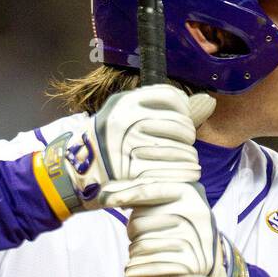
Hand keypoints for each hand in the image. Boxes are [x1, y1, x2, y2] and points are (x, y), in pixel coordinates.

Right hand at [36, 85, 214, 214]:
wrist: (71, 176)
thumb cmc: (105, 147)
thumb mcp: (125, 119)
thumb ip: (164, 112)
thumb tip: (207, 102)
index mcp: (125, 103)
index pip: (172, 98)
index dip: (183, 112)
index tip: (181, 125)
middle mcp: (126, 120)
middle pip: (180, 126)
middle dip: (188, 141)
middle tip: (184, 150)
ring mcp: (128, 147)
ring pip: (180, 151)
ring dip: (189, 162)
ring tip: (187, 167)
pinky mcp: (133, 173)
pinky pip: (171, 172)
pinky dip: (182, 177)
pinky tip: (182, 178)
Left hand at [101, 178, 250, 276]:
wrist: (215, 267)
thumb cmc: (185, 233)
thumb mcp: (175, 207)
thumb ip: (148, 198)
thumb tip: (109, 192)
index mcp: (190, 191)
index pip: (149, 190)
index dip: (124, 194)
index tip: (104, 198)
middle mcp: (195, 212)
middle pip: (139, 221)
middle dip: (132, 233)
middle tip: (141, 239)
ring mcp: (194, 238)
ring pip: (141, 245)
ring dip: (134, 254)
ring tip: (142, 256)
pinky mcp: (192, 264)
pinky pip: (150, 266)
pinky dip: (136, 270)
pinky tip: (133, 272)